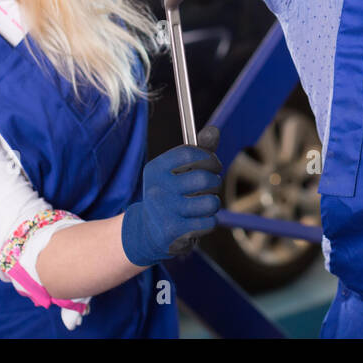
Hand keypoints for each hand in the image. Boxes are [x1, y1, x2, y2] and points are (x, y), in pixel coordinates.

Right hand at [120, 126, 221, 266]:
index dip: (209, 158)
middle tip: (209, 188)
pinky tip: (196, 223)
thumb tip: (214, 130)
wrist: (148, 233)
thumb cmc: (171, 195)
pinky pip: (209, 221)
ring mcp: (163, 210)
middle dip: (215, 183)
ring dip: (212, 205)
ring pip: (211, 202)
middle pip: (204, 178)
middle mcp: (156, 188)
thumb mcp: (179, 172)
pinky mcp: (173, 231)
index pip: (189, 152)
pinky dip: (209, 222)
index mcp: (155, 169)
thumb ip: (199, 152)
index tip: (214, 165)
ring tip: (201, 207)